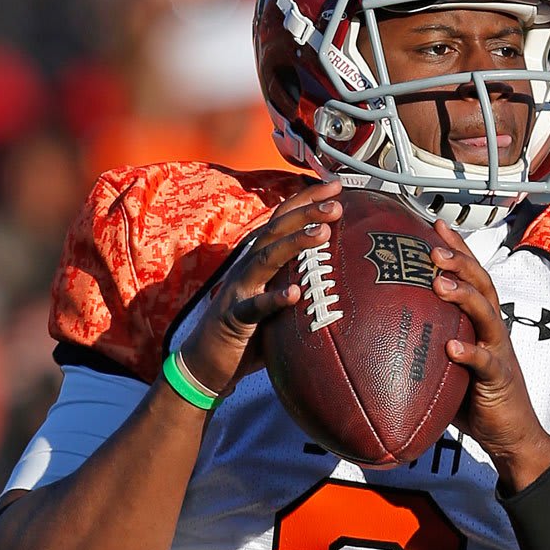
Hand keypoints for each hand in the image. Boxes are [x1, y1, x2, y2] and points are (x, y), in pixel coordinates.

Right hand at [177, 180, 342, 396]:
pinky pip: (255, 308)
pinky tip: (294, 294)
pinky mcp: (234, 318)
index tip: (335, 185)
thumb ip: (300, 284)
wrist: (205, 365)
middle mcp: (248, 267)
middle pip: (276, 230)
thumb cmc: (248, 332)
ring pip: (267, 259)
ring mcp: (239, 290)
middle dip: (307, 212)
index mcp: (259, 260)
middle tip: (337, 203)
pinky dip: (274, 300)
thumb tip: (343, 277)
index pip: (283, 220)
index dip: (307, 200)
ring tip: (323, 233)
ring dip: (295, 243)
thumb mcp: (277, 302)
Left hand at [429, 219, 549, 489]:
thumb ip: (422, 345)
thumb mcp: (444, 365)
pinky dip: (470, 353)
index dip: (456, 247)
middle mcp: (492, 328)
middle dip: (459, 261)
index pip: (470, 274)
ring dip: (463, 295)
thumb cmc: (473, 397)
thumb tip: (373, 334)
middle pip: (480, 283)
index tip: (433, 223)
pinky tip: (452, 348)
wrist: (511, 435)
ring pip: (486, 313)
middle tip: (432, 248)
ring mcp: (499, 350)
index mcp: (480, 320)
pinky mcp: (500, 378)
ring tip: (439, 284)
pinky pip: (486, 362)